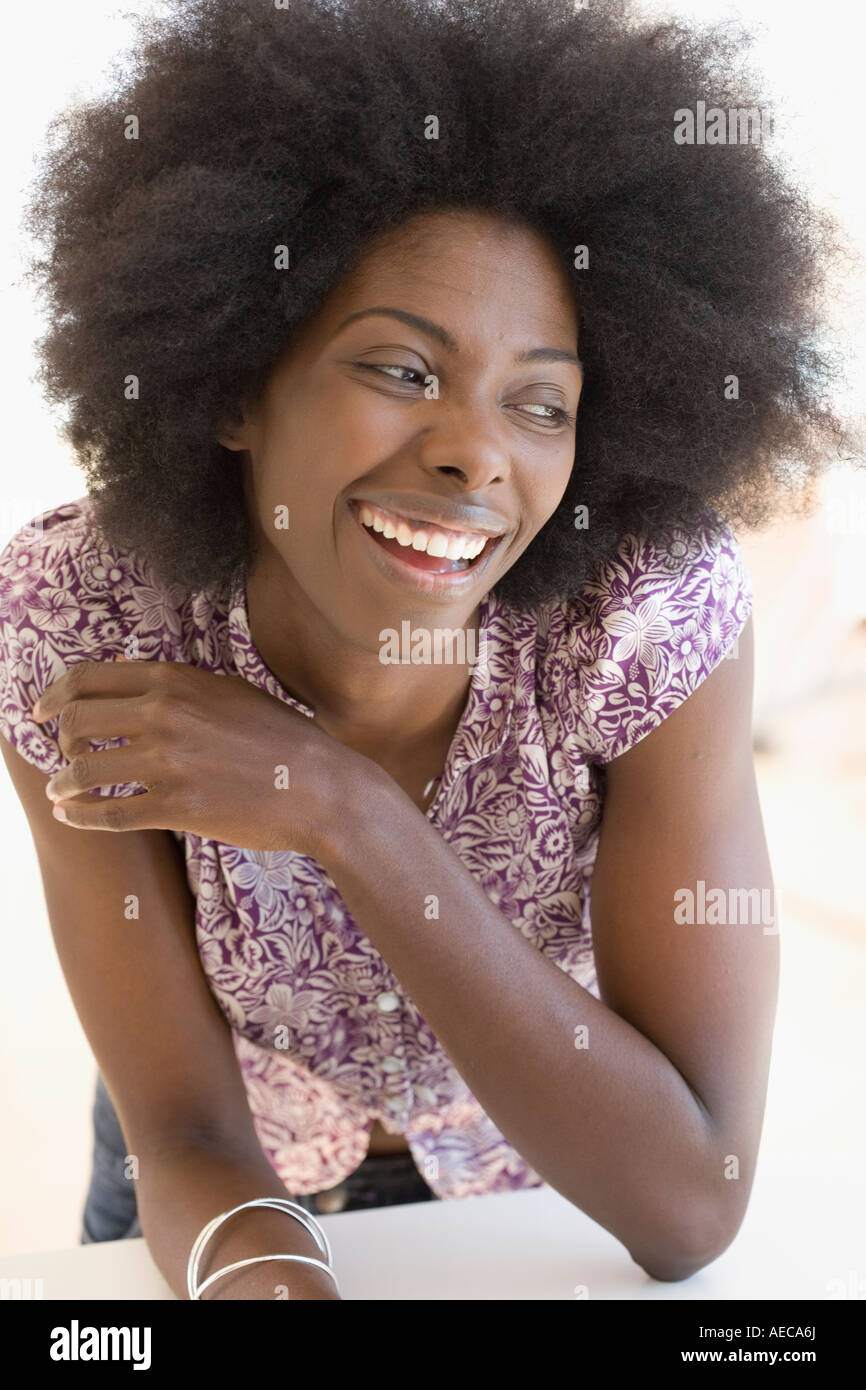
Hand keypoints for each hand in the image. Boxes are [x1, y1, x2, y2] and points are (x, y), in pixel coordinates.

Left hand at [31, 657, 351, 852]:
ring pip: (82, 771)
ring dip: (63, 782)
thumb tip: (128, 679)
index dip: (53, 696)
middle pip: (75, 723)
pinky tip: (72, 816)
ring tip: (62, 790)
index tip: (41, 711)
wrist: (320, 787)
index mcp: (175, 681)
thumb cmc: (280, 738)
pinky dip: (79, 816)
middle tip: (62, 753)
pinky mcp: (175, 808)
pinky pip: (107, 813)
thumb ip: (177, 685)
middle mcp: (164, 715)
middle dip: (58, 740)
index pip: (88, 679)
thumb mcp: (229, 691)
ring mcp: (167, 763)